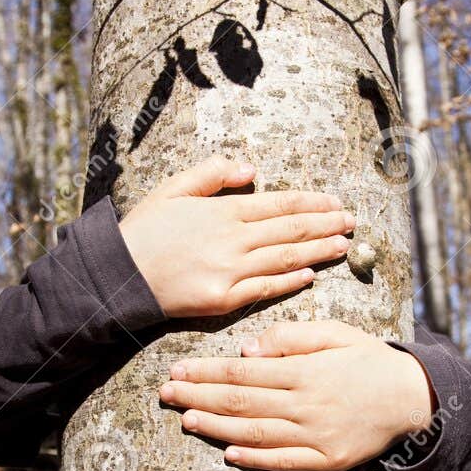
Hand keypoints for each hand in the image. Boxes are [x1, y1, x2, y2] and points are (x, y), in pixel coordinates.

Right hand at [119, 156, 353, 317]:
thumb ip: (213, 173)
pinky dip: (290, 281)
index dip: (312, 203)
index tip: (334, 202)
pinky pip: (265, 289)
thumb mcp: (173, 188)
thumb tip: (253, 170)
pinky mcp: (223, 300)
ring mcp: (230, 271)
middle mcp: (233, 240)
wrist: (118, 275)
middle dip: (325, 224)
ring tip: (342, 244)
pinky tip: (310, 274)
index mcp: (223, 211)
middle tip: (351, 221)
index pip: (280, 204)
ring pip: (285, 258)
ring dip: (318, 250)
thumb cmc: (144, 230)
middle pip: (291, 230)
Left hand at [158, 320, 434, 470]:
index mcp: (305, 371)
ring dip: (215, 427)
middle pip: (240, 402)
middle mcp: (306, 405)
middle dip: (198, 396)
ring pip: (254, 433)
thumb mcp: (335, 333)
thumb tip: (247, 348)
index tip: (178, 369)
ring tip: (185, 420)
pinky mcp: (327, 461)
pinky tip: (227, 452)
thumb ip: (291, 338)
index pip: (243, 371)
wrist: (413, 398)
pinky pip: (283, 462)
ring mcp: (316, 437)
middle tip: (166, 394)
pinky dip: (254, 458)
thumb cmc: (369, 359)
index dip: (206, 371)